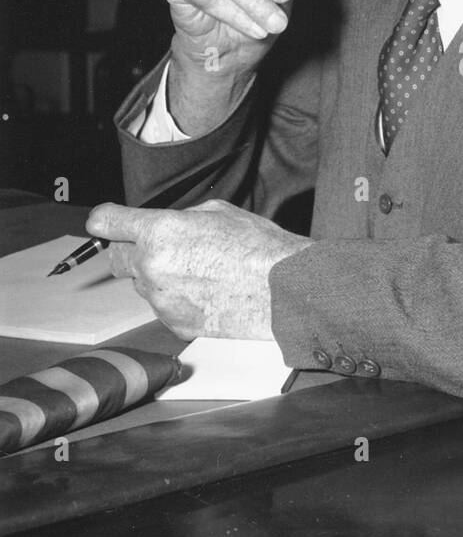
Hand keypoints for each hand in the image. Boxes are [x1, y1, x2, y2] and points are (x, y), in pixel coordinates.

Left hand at [87, 199, 313, 341]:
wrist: (283, 290)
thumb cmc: (258, 249)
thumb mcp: (218, 212)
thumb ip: (178, 218)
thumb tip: (163, 225)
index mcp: (160, 232)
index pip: (105, 222)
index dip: (105, 220)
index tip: (107, 223)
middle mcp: (152, 266)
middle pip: (118, 258)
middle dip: (133, 250)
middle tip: (164, 249)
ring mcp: (161, 300)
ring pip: (143, 284)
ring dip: (160, 277)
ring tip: (201, 272)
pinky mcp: (174, 324)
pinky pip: (163, 306)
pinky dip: (177, 299)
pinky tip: (207, 291)